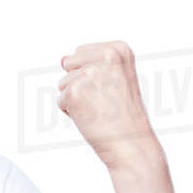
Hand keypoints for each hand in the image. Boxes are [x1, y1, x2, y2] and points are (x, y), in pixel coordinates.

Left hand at [58, 40, 162, 170]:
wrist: (132, 143)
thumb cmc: (124, 114)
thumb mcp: (117, 77)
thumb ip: (91, 63)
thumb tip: (62, 59)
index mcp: (118, 49)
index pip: (81, 52)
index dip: (91, 75)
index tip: (111, 88)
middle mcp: (105, 57)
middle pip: (69, 64)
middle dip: (80, 83)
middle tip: (104, 100)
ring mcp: (89, 74)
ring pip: (63, 83)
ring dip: (76, 99)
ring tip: (100, 109)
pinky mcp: (75, 92)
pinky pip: (61, 100)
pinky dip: (71, 112)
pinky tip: (92, 117)